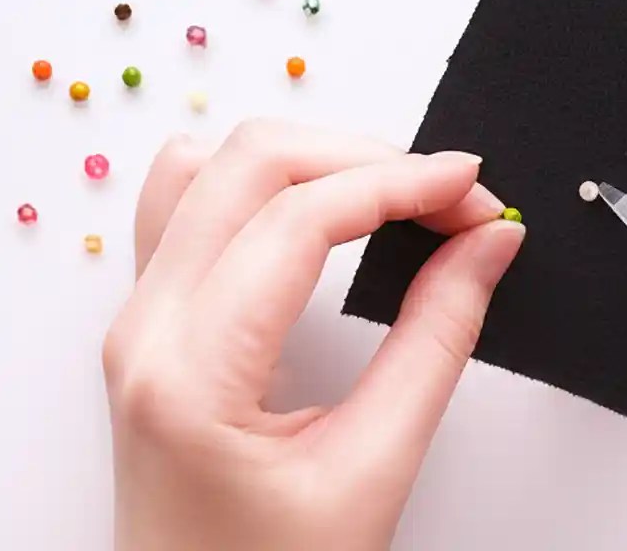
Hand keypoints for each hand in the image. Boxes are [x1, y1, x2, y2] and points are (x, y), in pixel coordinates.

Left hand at [102, 120, 524, 550]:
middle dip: (364, 159)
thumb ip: (438, 341)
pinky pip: (191, 207)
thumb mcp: (375, 467)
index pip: (298, 219)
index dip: (400, 185)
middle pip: (246, 164)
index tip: (471, 194)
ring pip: (208, 168)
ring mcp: (140, 323)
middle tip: (448, 195)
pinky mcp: (155, 326)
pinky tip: (321, 211)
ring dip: (309, 160)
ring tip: (389, 194)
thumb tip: (486, 247)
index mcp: (190, 373)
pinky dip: (265, 185)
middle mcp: (146, 331)